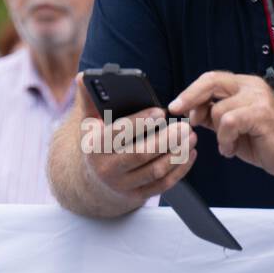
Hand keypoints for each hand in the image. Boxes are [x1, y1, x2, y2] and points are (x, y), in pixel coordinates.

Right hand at [75, 73, 197, 207]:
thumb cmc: (96, 144)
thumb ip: (88, 100)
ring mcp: (123, 185)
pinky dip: (180, 169)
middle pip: (141, 154)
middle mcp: (107, 169)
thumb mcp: (88, 124)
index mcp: (94, 147)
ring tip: (191, 137)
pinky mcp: (138, 196)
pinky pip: (163, 184)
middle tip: (184, 126)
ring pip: (155, 170)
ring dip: (177, 154)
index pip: (118, 133)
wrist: (93, 182)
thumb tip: (82, 76)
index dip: (140, 122)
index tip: (160, 112)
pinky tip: (190, 154)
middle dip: (166, 139)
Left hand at [168, 70, 273, 178]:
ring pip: (218, 109)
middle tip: (178, 112)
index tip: (175, 107)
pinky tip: (232, 148)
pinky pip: (228, 122)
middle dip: (189, 97)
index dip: (190, 92)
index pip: (210, 79)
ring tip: (228, 145)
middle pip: (211, 82)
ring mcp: (258, 98)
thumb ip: (212, 114)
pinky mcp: (261, 113)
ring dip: (218, 133)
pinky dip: (225, 139)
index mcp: (244, 86)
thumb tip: (188, 110)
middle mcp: (251, 87)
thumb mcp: (231, 126)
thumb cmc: (264, 142)